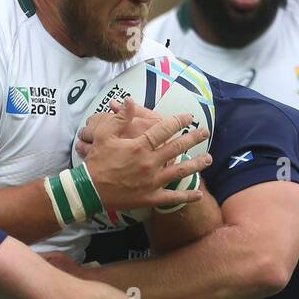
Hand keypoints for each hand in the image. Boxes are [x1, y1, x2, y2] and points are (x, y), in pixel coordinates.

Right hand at [78, 97, 210, 214]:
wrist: (89, 191)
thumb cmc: (97, 161)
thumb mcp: (104, 134)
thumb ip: (121, 117)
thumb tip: (131, 100)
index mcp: (140, 146)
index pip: (164, 129)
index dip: (178, 121)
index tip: (188, 117)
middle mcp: (150, 163)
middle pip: (177, 147)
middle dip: (193, 138)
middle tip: (205, 132)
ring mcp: (152, 182)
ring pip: (180, 171)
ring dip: (196, 164)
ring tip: (208, 159)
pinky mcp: (151, 198)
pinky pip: (172, 198)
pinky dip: (186, 197)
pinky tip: (198, 194)